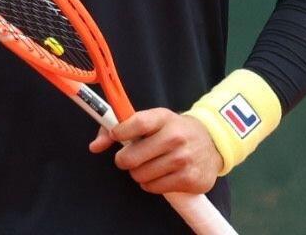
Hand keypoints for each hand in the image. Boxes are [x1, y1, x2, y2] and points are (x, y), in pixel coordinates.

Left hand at [89, 108, 220, 195]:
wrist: (211, 142)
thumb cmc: (173, 130)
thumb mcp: (153, 121)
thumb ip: (120, 128)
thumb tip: (94, 146)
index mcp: (164, 118)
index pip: (136, 123)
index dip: (119, 132)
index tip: (116, 135)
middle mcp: (175, 137)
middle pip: (131, 157)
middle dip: (125, 160)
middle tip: (132, 157)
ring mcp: (183, 159)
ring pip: (140, 175)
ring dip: (139, 173)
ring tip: (150, 164)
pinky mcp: (189, 179)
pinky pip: (153, 188)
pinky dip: (151, 184)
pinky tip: (161, 173)